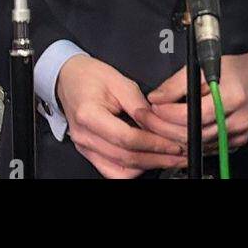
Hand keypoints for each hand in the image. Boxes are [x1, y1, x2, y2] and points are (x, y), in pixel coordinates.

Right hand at [56, 55, 185, 178]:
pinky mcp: (88, 152)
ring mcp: (84, 147)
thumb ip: (139, 105)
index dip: (153, 143)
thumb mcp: (119, 81)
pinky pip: (111, 171)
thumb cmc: (90, 76)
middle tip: (178, 154)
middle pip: (125, 158)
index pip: (126, 139)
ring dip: (147, 166)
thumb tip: (158, 123)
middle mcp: (84, 136)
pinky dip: (131, 170)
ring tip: (167, 158)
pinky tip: (147, 161)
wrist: (69, 77)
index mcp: (89, 115)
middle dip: (156, 158)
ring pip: (119, 170)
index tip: (173, 143)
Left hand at [142, 52, 247, 151]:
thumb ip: (179, 82)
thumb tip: (155, 98)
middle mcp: (238, 119)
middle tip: (146, 118)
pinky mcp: (237, 142)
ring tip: (155, 124)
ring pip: (198, 144)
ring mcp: (239, 134)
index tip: (153, 106)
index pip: (194, 113)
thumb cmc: (235, 69)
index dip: (169, 113)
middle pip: (194, 133)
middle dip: (164, 127)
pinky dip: (188, 141)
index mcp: (233, 96)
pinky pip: (207, 147)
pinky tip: (173, 132)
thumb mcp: (206, 65)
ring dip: (172, 136)